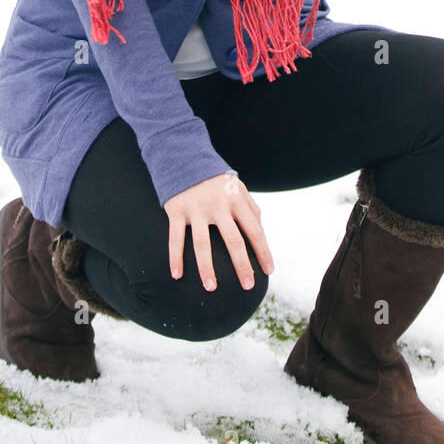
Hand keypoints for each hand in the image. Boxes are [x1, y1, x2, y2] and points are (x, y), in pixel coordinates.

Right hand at [165, 173, 273, 291]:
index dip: (263, 251)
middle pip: (233, 240)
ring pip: (202, 244)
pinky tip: (177, 275)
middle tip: (248, 285)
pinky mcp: (176, 210)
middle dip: (242, 265)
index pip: (255, 230)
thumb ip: (251, 207)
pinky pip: (176, 238)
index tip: (268, 271)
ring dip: (207, 268)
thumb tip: (260, 230)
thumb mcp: (237, 187)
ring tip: (211, 287)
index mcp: (236, 200)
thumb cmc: (215, 179)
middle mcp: (218, 205)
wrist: (184, 156)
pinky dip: (175, 257)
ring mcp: (196, 208)